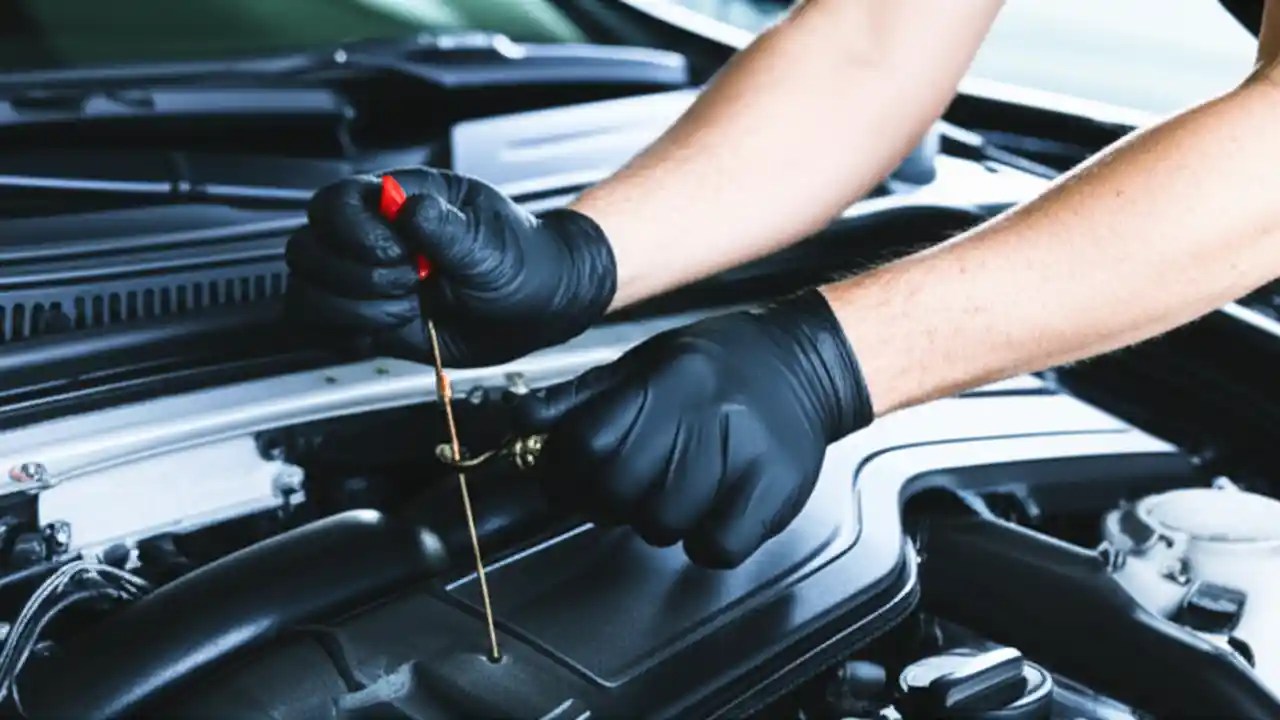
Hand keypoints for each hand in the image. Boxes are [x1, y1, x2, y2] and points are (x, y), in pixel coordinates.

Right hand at [285, 168, 616, 366]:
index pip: (335, 203)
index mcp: (402, 200)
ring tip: (410, 307)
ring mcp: (367, 278)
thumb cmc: (523, 261)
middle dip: (359, 277)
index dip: (357, 235)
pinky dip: (348, 333)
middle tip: (412, 282)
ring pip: (307, 289)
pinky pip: (321, 325)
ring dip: (357, 309)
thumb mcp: (492, 245)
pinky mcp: (369, 317)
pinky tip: (393, 326)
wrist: (540, 305)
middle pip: (308, 247)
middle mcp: (375, 236)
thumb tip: (410, 210)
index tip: (404, 255)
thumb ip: (447, 229)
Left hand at [511, 290, 873, 567]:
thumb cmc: (719, 365)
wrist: (804, 363)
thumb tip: (522, 419)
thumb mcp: (643, 362)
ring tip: (673, 489)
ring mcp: (744, 456)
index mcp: (668, 379)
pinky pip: (716, 548)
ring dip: (655, 520)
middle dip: (604, 499)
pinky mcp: (774, 491)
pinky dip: (704, 542)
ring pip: (662, 526)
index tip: (563, 474)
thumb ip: (582, 397)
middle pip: (620, 491)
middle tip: (617, 487)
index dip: (563, 468)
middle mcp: (705, 415)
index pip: (588, 442)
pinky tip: (708, 512)